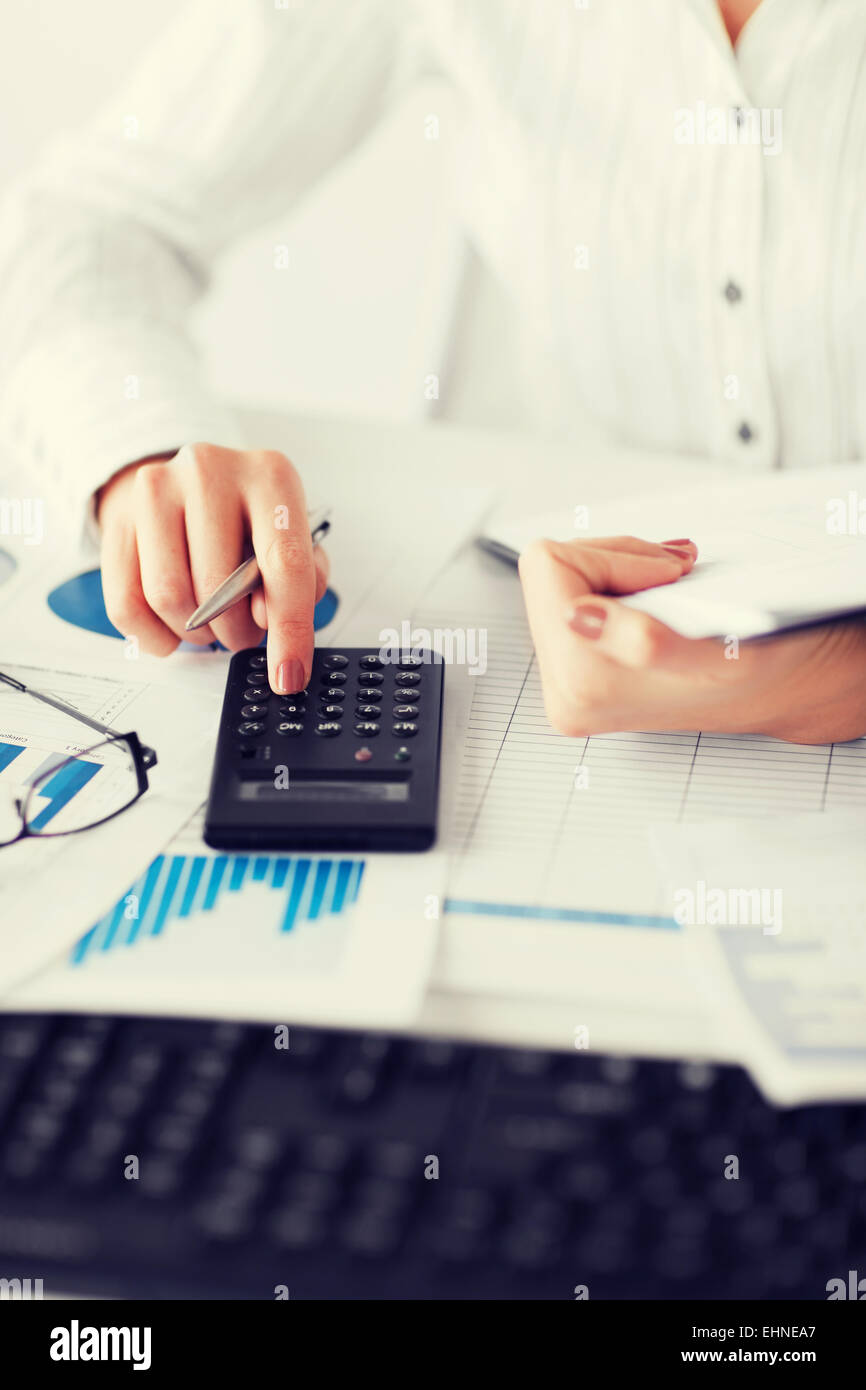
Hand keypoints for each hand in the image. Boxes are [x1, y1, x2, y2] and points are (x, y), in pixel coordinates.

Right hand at [96, 443, 329, 692]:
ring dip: (195, 633)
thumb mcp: (291, 537)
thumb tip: (268, 618)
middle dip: (237, 632)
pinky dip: (154, 637)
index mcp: (269, 476)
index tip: (288, 675)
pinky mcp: (118, 519)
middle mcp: (210, 471)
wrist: (185, 483)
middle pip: (219, 586)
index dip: (290, 630)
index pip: (284, 563)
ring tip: (211, 623)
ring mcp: (157, 491)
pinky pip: (126, 605)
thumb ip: (301, 579)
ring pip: (169, 597)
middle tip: (243, 632)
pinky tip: (173, 630)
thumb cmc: (246, 520)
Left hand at [518, 535, 865, 743]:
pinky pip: (573, 592)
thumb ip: (648, 641)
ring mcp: (565, 684)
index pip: (554, 565)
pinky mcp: (573, 672)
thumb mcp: (724, 653)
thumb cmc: (759, 667)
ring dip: (622, 571)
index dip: (621, 555)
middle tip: (673, 579)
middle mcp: (564, 693)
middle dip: (617, 561)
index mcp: (584, 684)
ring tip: (672, 592)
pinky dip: (618, 582)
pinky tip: (657, 601)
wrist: (780, 687)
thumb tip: (577, 616)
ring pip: (561, 577)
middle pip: (550, 571)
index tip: (670, 575)